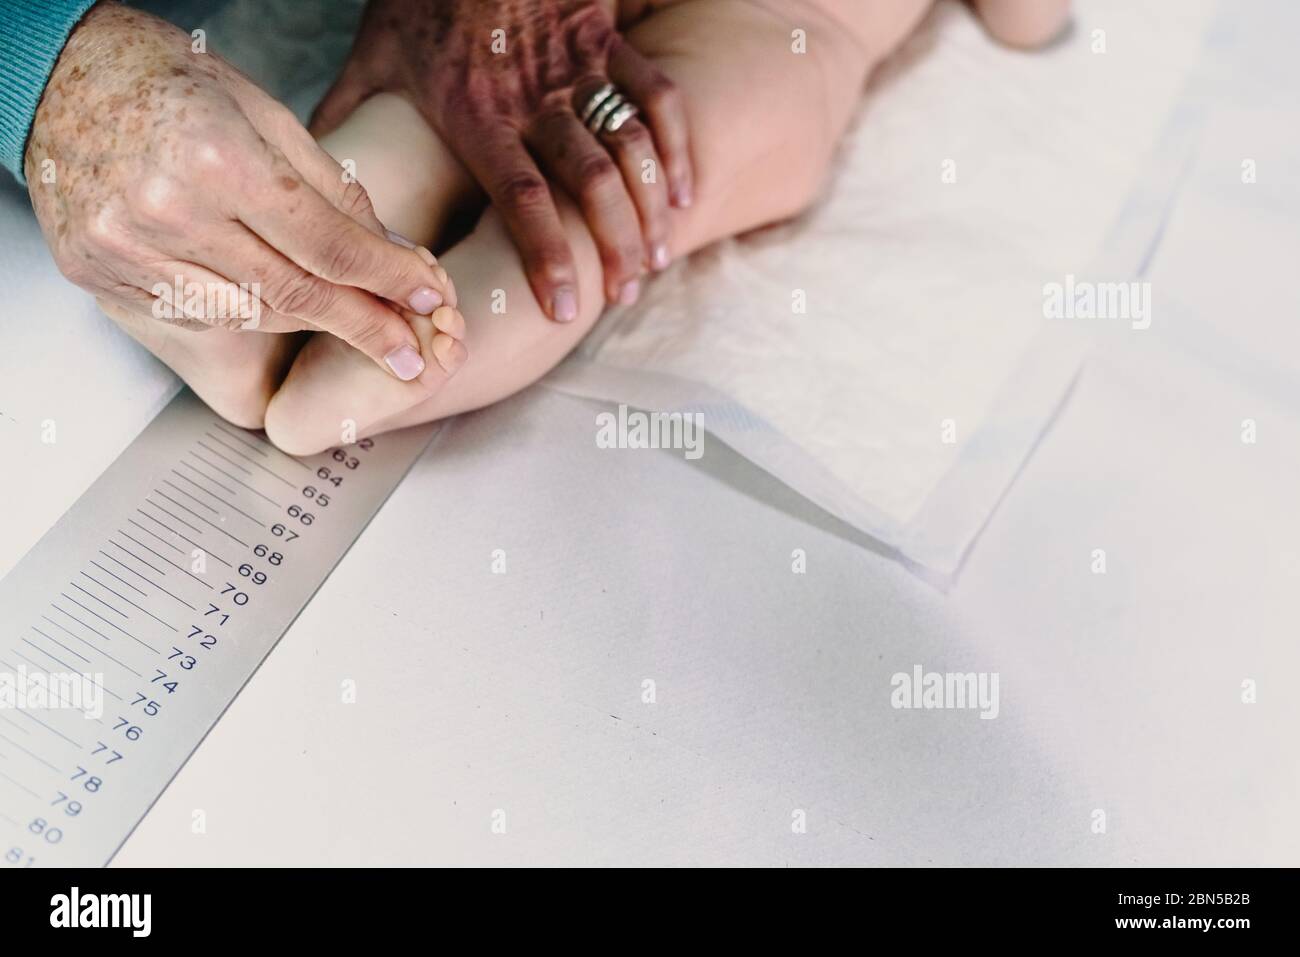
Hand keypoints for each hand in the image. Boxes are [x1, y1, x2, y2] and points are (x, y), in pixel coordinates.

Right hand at [25, 2, 452, 379]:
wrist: (53, 74)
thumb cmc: (162, 78)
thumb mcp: (266, 113)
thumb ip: (333, 191)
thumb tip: (394, 255)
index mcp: (217, 160)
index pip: (329, 246)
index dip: (388, 280)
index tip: (428, 300)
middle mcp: (167, 212)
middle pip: (295, 293)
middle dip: (362, 323)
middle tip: (408, 351)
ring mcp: (126, 250)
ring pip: (250, 315)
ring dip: (309, 321)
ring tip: (348, 317)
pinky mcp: (99, 274)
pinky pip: (198, 315)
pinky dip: (247, 313)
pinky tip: (275, 302)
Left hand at [311, 0, 693, 319]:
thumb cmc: (417, 0)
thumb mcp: (373, 59)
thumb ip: (350, 123)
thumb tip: (319, 186)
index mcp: (479, 114)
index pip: (522, 198)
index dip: (548, 256)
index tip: (565, 308)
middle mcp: (536, 99)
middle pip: (589, 183)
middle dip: (613, 245)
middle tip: (623, 294)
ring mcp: (578, 69)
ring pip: (630, 147)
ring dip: (650, 207)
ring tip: (655, 258)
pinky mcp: (606, 40)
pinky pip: (657, 94)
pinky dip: (676, 146)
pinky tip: (686, 192)